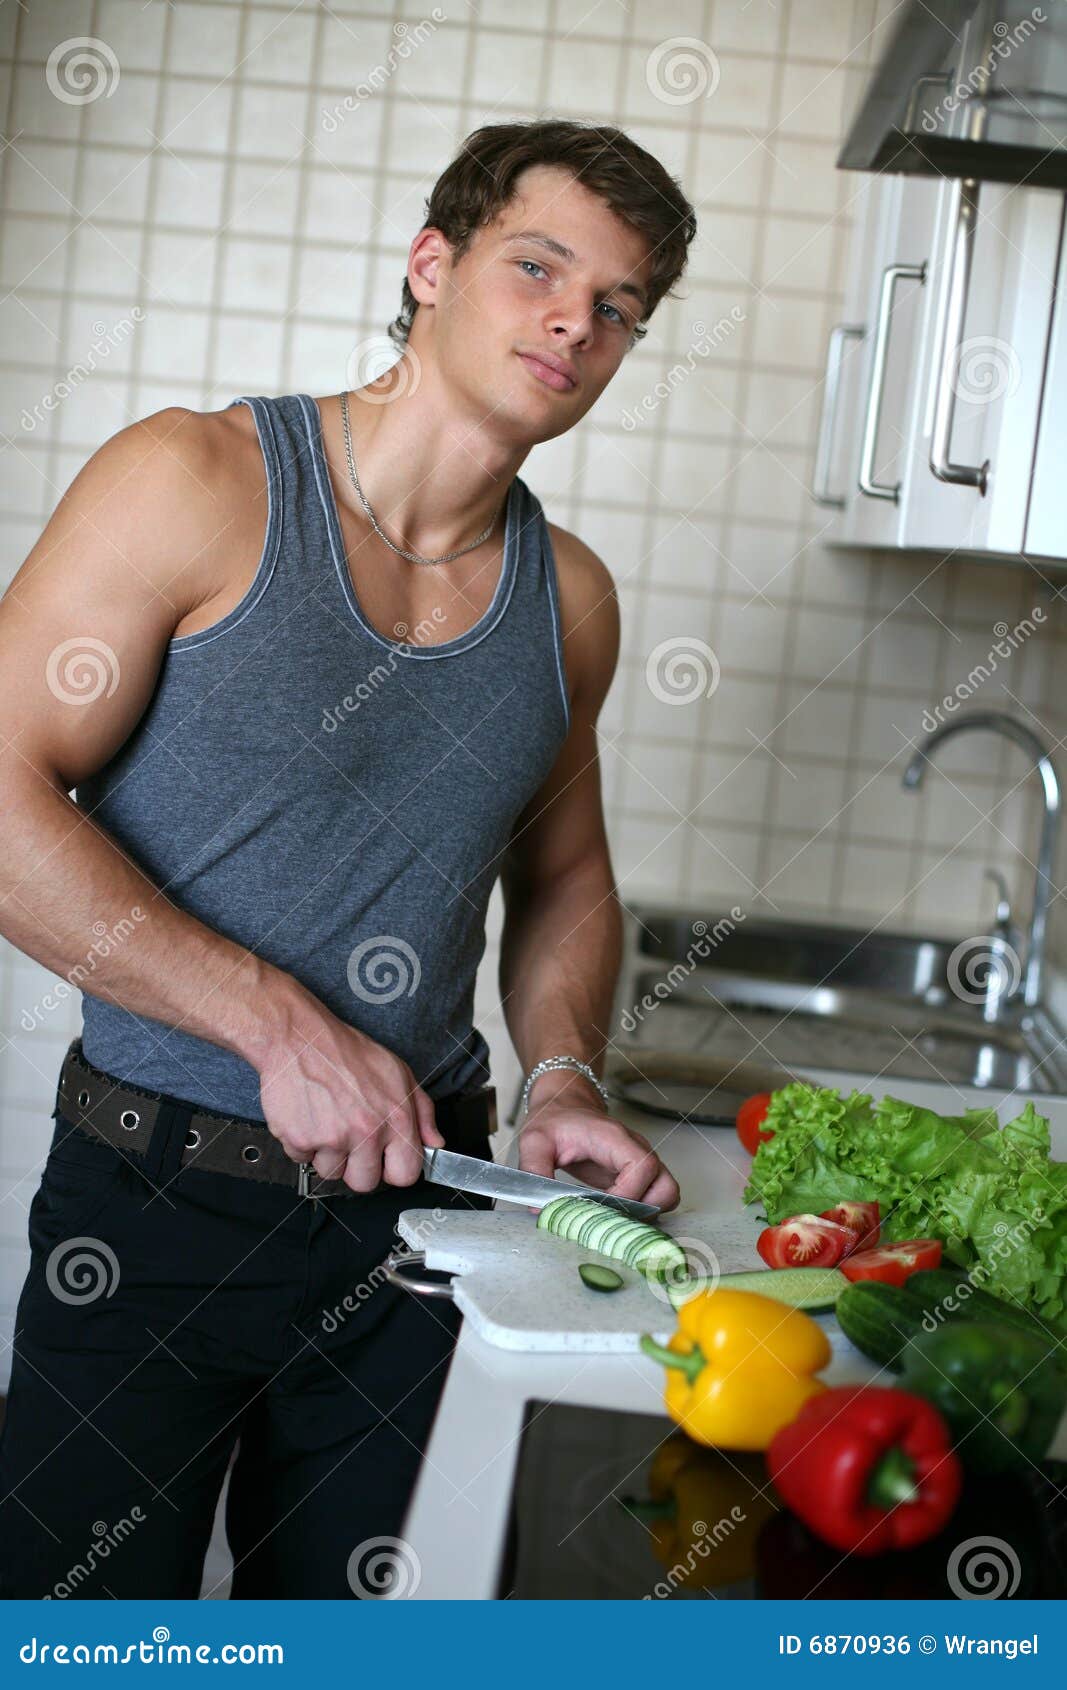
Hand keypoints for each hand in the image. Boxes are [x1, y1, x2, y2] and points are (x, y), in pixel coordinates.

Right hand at [255, 992, 444, 1192]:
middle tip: (350, 1137)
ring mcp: (331, 1138)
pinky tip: (308, 1116)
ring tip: (327, 1119)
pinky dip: (302, 1144)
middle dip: (357, 1166)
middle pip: (365, 1183)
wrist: (298, 1037)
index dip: (393, 1169)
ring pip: (331, 1173)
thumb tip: (434, 1143)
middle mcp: (366, 1131)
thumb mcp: (398, 1073)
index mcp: (396, 1117)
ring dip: (327, 1154)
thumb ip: (422, 1112)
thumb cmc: (346, 1052)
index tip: (385, 1160)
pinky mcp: (299, 1140)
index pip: (405, 1175)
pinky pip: (302, 1160)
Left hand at [518, 1083, 679, 1211]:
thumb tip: (540, 1208)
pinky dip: (643, 1211)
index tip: (603, 1206)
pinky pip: (655, 1198)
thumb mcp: (534, 1141)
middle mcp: (636, 1149)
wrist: (565, 1106)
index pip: (643, 1166)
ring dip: (646, 1213)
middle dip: (643, 1210)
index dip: (628, 1194)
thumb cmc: (554, 1120)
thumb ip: (534, 1170)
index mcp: (614, 1138)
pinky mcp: (637, 1176)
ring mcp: (640, 1163)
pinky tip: (615, 1213)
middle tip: (610, 1216)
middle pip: (666, 1186)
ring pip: (667, 1194)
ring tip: (613, 1216)